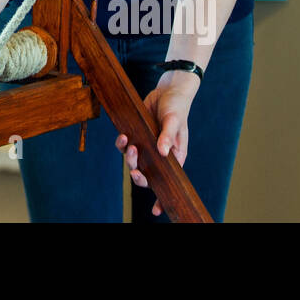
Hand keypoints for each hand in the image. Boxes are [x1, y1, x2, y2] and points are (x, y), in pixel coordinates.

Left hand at [114, 70, 198, 216]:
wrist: (168, 89)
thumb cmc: (177, 107)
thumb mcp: (174, 120)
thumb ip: (168, 136)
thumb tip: (163, 152)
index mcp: (174, 156)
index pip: (168, 181)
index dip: (161, 197)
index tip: (156, 210)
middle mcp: (159, 154)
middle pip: (147, 174)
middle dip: (139, 176)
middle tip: (135, 171)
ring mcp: (147, 144)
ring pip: (134, 160)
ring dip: (129, 158)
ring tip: (130, 145)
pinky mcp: (136, 133)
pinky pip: (126, 144)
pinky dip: (122, 143)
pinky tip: (123, 136)